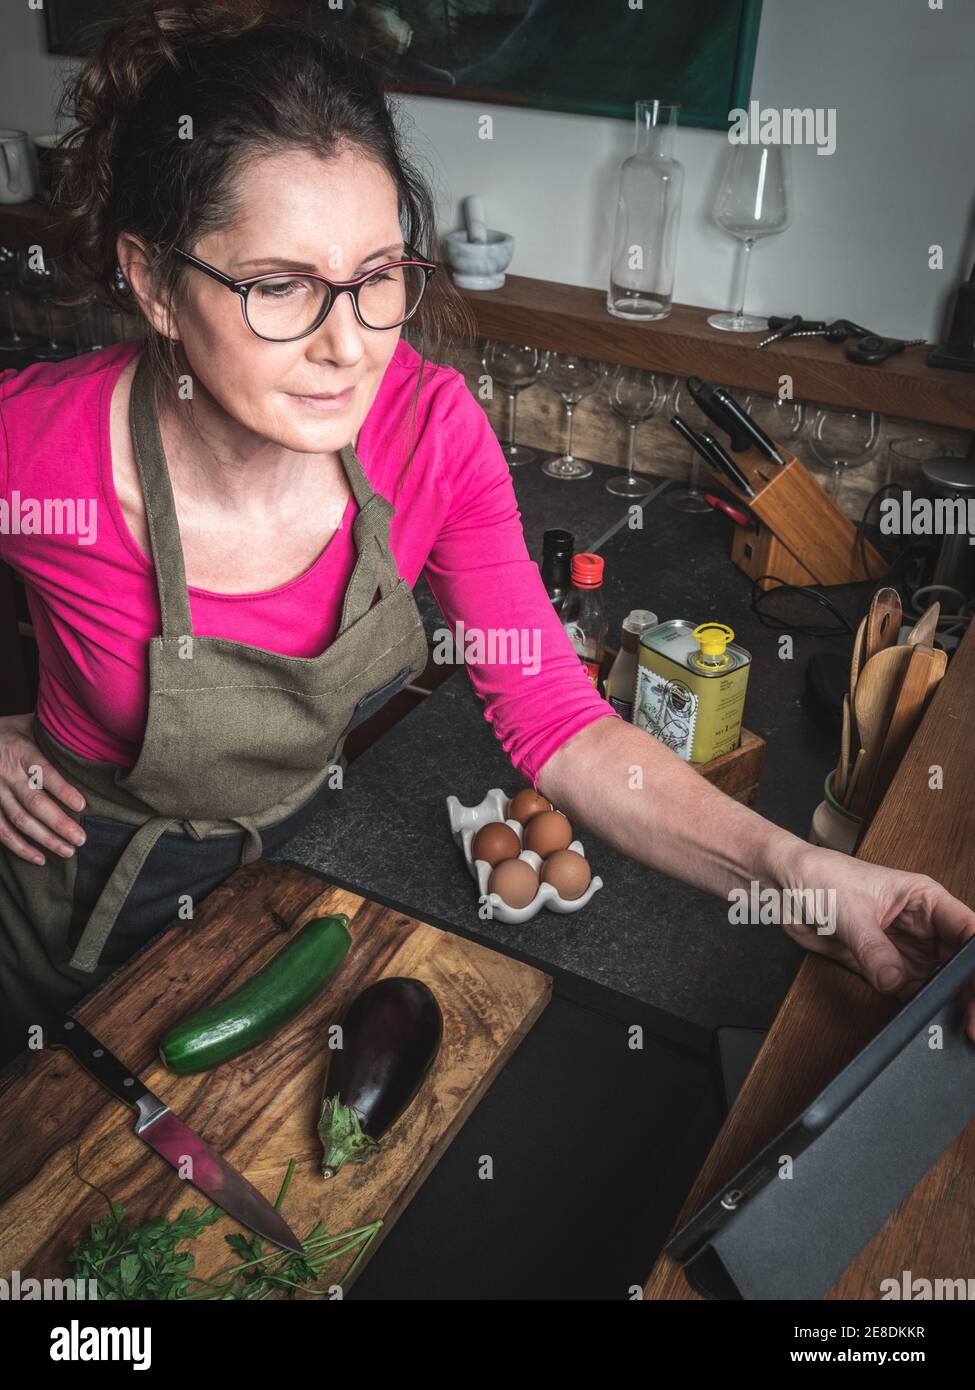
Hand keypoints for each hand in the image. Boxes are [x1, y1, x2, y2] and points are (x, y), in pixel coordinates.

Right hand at [0, 713, 86, 864]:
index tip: (82, 805)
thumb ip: (51, 730)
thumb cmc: (7, 731)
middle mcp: (7, 774)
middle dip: (59, 824)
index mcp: (22, 751)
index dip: (62, 790)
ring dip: (45, 839)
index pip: (44, 773)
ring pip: (20, 821)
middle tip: (81, 839)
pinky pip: (1, 831)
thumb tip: (88, 729)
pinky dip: (19, 847)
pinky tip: (40, 858)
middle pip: (34, 803)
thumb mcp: (26, 723)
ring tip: (68, 851)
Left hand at [781, 845, 974, 1040]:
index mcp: (925, 899)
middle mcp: (922, 925)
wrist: (783, 887)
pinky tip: (924, 1020)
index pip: (969, 931)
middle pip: (960, 962)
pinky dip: (917, 1007)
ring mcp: (905, 948)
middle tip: (970, 1019)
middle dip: (967, 990)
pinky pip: (910, 992)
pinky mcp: (883, 967)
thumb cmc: (819, 876)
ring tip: (953, 1024)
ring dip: (945, 1002)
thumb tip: (894, 980)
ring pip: (940, 982)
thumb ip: (874, 949)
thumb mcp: (850, 911)